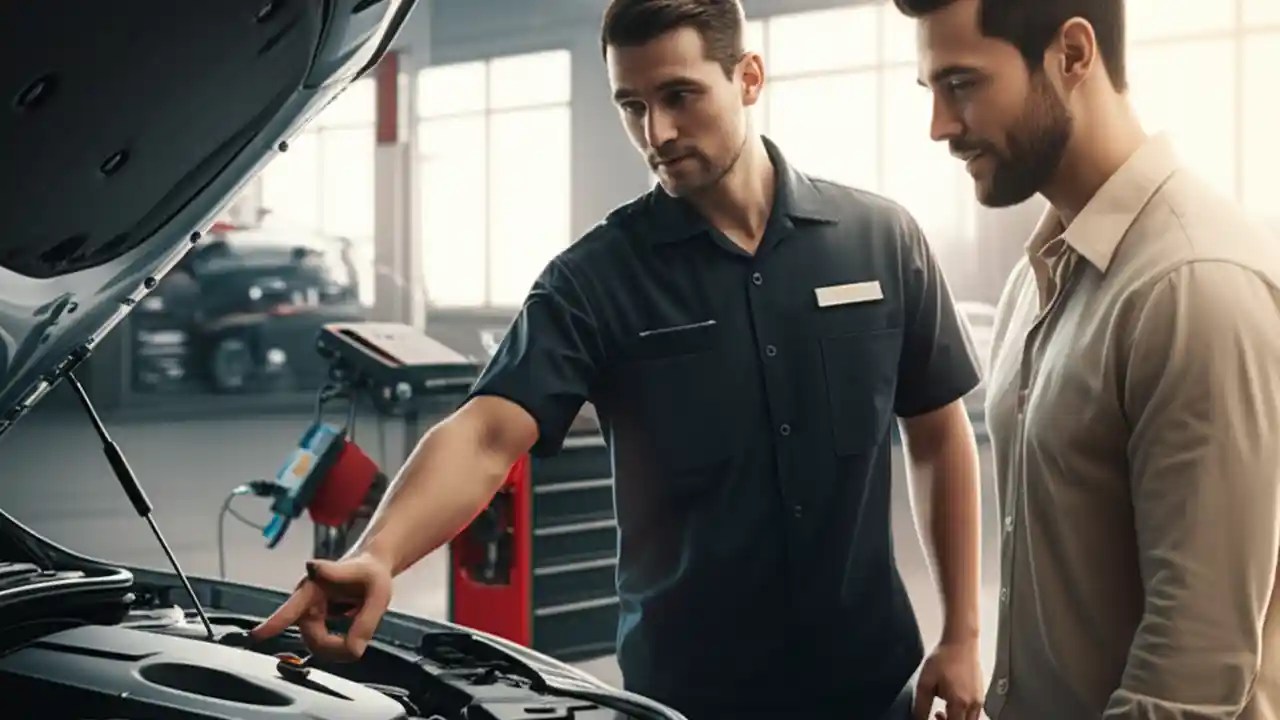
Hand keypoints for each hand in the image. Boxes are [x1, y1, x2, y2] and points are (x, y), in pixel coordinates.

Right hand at [248, 552, 393, 661]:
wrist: (369, 569)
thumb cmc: (370, 574)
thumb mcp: (379, 592)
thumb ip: (367, 620)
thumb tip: (352, 649)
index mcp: (316, 586)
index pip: (294, 606)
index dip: (275, 622)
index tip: (257, 634)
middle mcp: (305, 600)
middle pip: (314, 640)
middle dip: (337, 647)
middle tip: (360, 641)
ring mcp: (306, 613)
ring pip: (316, 646)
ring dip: (337, 648)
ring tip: (356, 632)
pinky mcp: (311, 623)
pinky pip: (321, 646)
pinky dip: (337, 648)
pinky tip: (347, 634)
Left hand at [913, 639, 984, 719]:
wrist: (960, 642)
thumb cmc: (943, 658)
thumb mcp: (925, 682)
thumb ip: (921, 705)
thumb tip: (918, 719)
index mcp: (959, 703)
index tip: (930, 719)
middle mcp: (973, 705)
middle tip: (935, 716)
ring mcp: (979, 700)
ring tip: (942, 711)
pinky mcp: (980, 694)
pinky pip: (973, 714)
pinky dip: (962, 715)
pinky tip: (951, 703)